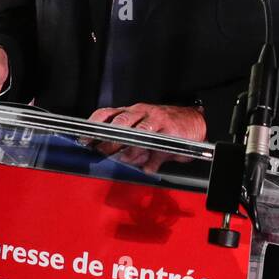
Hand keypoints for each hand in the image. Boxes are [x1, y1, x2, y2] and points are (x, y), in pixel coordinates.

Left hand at [88, 103, 206, 171]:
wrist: (195, 121)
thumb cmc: (165, 125)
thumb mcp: (142, 130)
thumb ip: (127, 144)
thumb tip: (112, 159)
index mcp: (131, 112)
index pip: (107, 113)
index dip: (93, 125)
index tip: (83, 139)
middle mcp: (142, 112)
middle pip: (121, 122)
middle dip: (109, 139)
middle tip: (101, 152)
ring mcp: (157, 120)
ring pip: (139, 133)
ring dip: (130, 149)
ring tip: (125, 159)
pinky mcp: (172, 131)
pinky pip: (158, 147)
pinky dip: (152, 160)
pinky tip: (148, 166)